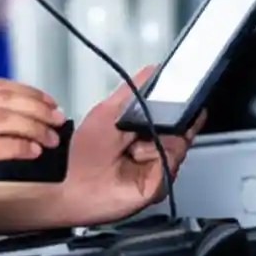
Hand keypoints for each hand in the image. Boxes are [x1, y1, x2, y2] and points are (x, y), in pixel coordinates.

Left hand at [53, 66, 205, 226]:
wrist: (71, 186)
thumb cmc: (80, 154)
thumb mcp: (108, 112)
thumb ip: (133, 91)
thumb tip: (154, 70)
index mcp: (141, 127)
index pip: (171, 111)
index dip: (179, 101)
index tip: (183, 89)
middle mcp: (152, 146)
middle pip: (181, 126)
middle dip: (171, 119)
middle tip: (147, 124)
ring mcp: (157, 163)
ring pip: (179, 141)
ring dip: (155, 139)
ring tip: (131, 148)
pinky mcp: (160, 181)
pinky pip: (172, 158)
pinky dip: (156, 154)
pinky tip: (136, 156)